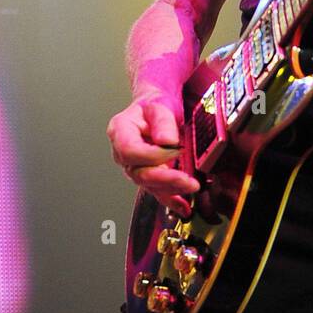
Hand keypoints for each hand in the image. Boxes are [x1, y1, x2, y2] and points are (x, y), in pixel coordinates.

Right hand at [107, 96, 198, 217]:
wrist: (157, 111)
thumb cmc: (154, 106)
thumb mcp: (160, 105)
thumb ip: (163, 122)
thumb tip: (167, 141)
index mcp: (120, 131)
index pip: (130, 150)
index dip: (151, 155)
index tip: (174, 150)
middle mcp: (123, 153)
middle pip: (139, 173)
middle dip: (165, 179)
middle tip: (188, 180)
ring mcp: (134, 167)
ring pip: (149, 185)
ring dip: (171, 190)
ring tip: (192, 187)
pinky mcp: (148, 177)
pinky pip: (157, 191)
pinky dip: (171, 200)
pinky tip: (184, 207)